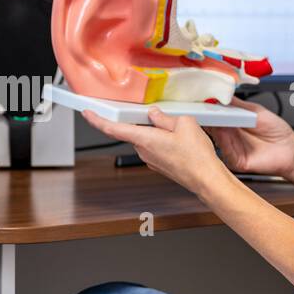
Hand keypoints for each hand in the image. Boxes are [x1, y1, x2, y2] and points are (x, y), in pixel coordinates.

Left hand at [82, 107, 230, 199]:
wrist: (206, 179)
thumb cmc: (196, 157)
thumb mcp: (184, 124)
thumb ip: (164, 117)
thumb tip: (155, 114)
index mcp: (145, 139)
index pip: (112, 129)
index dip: (97, 120)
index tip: (87, 113)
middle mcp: (143, 151)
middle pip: (134, 130)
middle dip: (143, 121)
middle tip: (157, 115)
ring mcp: (150, 160)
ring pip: (146, 139)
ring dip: (156, 131)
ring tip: (177, 130)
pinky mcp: (158, 165)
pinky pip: (155, 147)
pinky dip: (162, 140)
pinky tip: (178, 140)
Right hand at [205, 97, 293, 180]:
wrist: (292, 151)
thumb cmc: (277, 132)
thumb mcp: (255, 111)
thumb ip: (236, 105)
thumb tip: (219, 95)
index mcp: (231, 124)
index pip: (213, 115)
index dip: (207, 108)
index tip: (201, 99)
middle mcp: (229, 137)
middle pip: (211, 126)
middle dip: (206, 115)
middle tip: (201, 105)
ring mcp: (231, 149)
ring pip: (216, 137)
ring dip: (213, 125)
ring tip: (211, 114)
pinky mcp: (236, 161)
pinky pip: (226, 150)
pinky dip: (223, 139)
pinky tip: (223, 129)